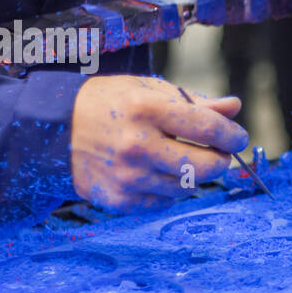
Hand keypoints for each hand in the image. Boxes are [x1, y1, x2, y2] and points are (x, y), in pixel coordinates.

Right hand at [70, 76, 247, 210]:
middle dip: (221, 160)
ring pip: (188, 187)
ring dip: (193, 175)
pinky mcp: (120, 200)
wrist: (54, 129)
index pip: (209, 128)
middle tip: (219, 153)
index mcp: (147, 110)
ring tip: (179, 159)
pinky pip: (164, 202)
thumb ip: (195, 102)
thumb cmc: (110, 104)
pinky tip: (155, 173)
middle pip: (206, 166)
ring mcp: (128, 177)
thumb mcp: (149, 90)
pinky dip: (168, 190)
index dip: (232, 135)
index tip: (237, 137)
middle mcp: (138, 146)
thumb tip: (234, 108)